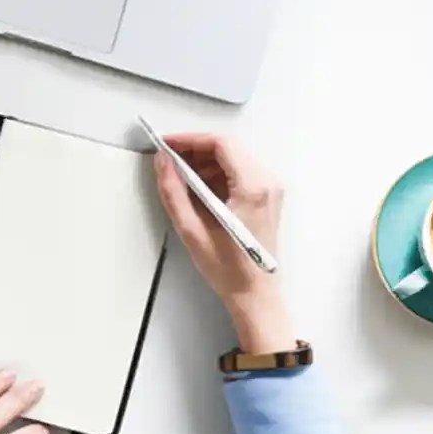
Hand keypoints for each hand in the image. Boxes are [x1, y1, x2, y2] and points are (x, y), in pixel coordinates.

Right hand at [153, 133, 295, 354]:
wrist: (254, 294)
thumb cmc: (230, 270)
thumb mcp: (191, 230)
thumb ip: (173, 191)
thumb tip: (163, 163)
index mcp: (253, 188)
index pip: (221, 144)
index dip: (190, 140)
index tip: (168, 144)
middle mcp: (267, 184)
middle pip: (227, 148)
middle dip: (195, 151)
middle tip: (169, 160)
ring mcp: (269, 190)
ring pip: (232, 159)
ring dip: (204, 163)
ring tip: (180, 178)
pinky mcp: (266, 197)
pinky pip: (239, 173)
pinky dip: (216, 174)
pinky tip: (198, 189)